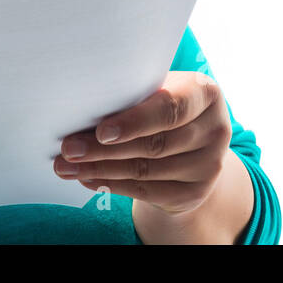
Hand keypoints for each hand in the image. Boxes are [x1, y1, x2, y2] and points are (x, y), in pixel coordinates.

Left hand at [53, 71, 232, 217]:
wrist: (194, 144)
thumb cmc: (163, 104)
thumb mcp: (159, 89)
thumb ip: (134, 94)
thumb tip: (80, 106)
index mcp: (206, 93)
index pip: (171, 108)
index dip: (135, 121)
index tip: (101, 131)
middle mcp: (216, 129)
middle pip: (154, 144)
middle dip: (103, 148)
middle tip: (68, 149)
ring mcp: (208, 165)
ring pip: (146, 170)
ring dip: (100, 169)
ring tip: (67, 166)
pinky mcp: (195, 192)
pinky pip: (147, 191)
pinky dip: (112, 185)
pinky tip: (87, 179)